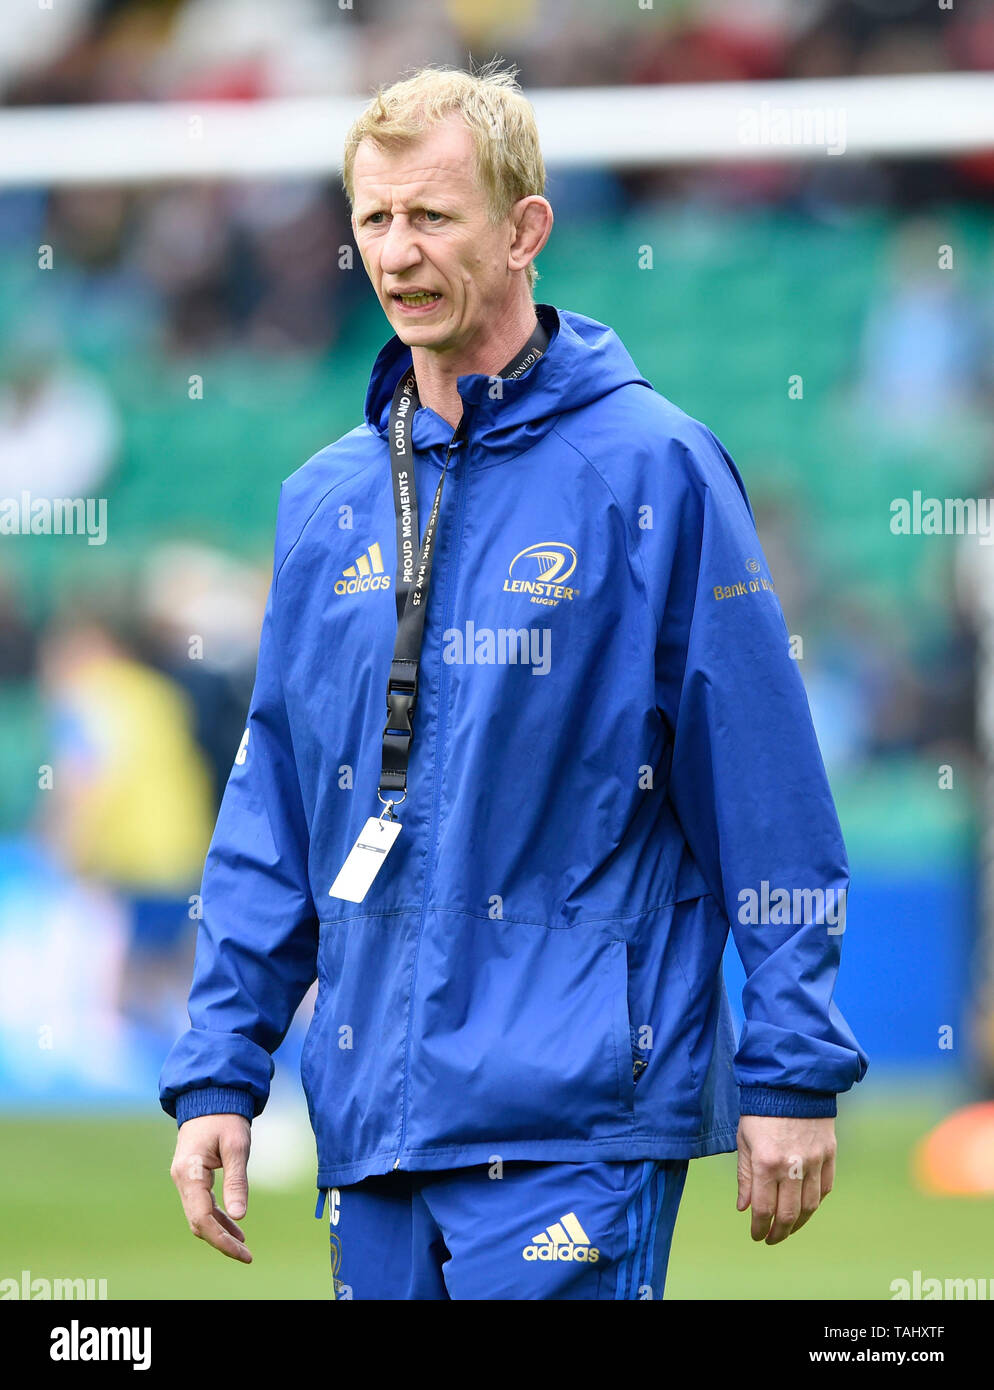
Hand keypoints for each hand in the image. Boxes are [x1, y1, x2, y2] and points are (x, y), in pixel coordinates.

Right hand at [170, 1114, 252, 1262]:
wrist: (210, 1096)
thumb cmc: (225, 1117)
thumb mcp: (237, 1146)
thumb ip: (237, 1181)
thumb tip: (240, 1216)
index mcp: (189, 1172)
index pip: (202, 1217)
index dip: (221, 1239)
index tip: (242, 1252)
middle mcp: (182, 1179)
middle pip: (198, 1222)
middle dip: (221, 1240)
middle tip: (246, 1255)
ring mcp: (184, 1179)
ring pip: (199, 1215)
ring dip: (219, 1231)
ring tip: (243, 1245)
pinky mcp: (191, 1177)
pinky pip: (201, 1204)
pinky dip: (217, 1216)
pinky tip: (234, 1224)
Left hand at [736, 1114, 835, 1244]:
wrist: (790, 1083)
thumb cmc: (761, 1111)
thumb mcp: (744, 1141)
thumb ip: (745, 1177)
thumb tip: (745, 1208)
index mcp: (766, 1163)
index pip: (764, 1209)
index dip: (759, 1228)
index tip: (756, 1235)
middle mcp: (792, 1166)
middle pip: (789, 1214)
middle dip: (779, 1232)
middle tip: (772, 1239)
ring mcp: (814, 1161)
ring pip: (810, 1206)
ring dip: (799, 1224)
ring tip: (788, 1229)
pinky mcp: (829, 1154)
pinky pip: (825, 1188)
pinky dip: (815, 1203)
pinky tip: (805, 1208)